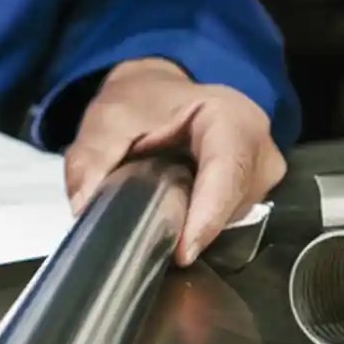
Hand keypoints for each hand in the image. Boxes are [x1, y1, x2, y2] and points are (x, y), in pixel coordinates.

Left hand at [63, 58, 285, 266]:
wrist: (157, 91)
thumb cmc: (137, 102)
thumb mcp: (105, 121)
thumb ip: (90, 159)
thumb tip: (82, 207)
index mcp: (227, 115)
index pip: (227, 170)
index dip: (207, 215)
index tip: (182, 253)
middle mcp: (257, 141)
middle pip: (233, 200)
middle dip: (194, 226)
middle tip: (150, 240)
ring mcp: (261, 166)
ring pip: (233, 212)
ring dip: (195, 222)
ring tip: (159, 212)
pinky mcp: (253, 185)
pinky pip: (230, 214)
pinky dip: (200, 220)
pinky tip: (174, 212)